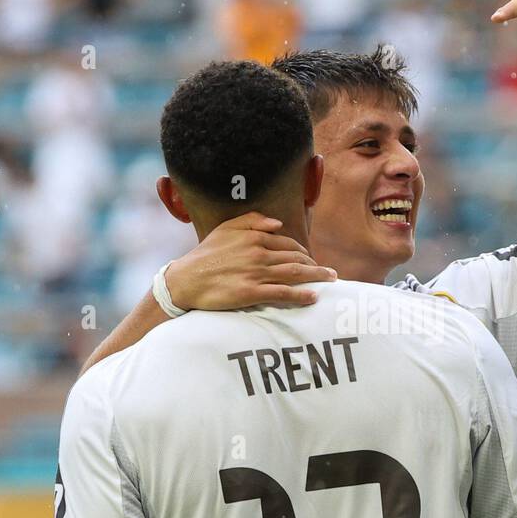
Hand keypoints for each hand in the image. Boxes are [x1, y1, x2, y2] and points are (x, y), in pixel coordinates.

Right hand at [164, 212, 335, 310]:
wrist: (185, 280)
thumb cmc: (205, 254)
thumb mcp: (225, 228)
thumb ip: (251, 220)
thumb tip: (277, 223)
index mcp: (254, 236)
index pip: (288, 243)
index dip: (303, 251)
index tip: (311, 259)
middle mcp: (258, 253)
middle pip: (296, 257)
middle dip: (316, 265)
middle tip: (328, 272)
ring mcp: (256, 273)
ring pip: (295, 273)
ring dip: (317, 276)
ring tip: (331, 280)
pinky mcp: (251, 292)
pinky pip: (283, 293)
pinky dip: (301, 295)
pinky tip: (313, 297)